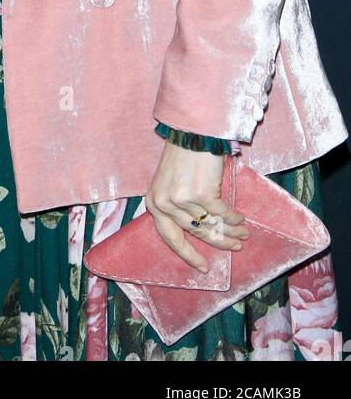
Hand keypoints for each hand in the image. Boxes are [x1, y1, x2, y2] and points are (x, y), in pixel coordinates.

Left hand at [144, 140, 249, 271]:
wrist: (192, 130)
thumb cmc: (182, 155)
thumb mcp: (169, 183)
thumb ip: (176, 207)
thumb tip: (199, 232)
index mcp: (154, 203)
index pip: (170, 238)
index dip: (188, 254)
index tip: (203, 268)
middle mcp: (165, 203)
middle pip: (195, 233)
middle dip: (218, 242)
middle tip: (235, 247)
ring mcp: (182, 199)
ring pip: (211, 224)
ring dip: (230, 231)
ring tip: (243, 233)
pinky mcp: (201, 193)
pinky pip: (222, 213)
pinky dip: (233, 218)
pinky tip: (241, 219)